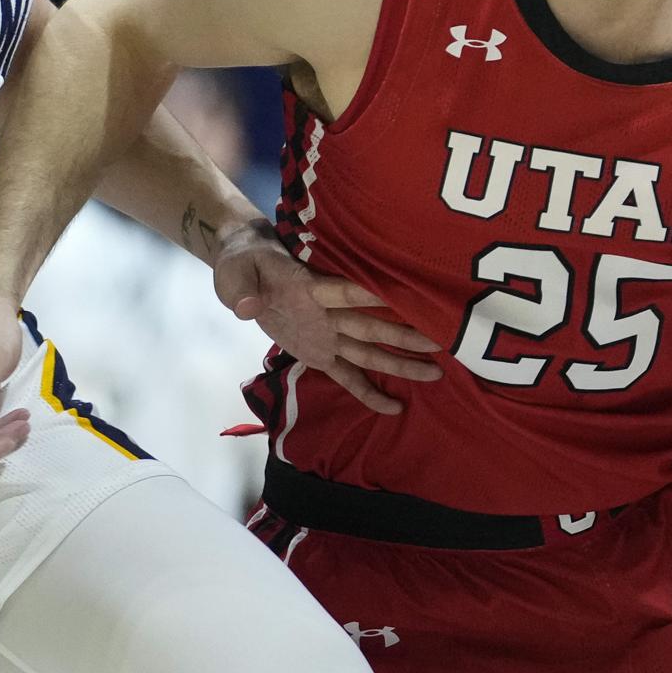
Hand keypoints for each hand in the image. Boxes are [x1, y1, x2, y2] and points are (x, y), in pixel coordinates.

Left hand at [211, 223, 439, 415]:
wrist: (245, 266)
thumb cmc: (241, 264)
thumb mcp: (231, 272)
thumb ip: (240, 289)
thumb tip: (247, 307)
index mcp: (308, 287)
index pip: (343, 291)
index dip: (370, 294)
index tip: (405, 295)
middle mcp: (326, 313)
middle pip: (369, 325)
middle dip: (402, 334)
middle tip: (440, 340)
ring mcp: (327, 334)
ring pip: (368, 350)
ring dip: (399, 362)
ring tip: (435, 374)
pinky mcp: (319, 353)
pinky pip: (347, 375)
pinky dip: (367, 393)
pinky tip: (393, 408)